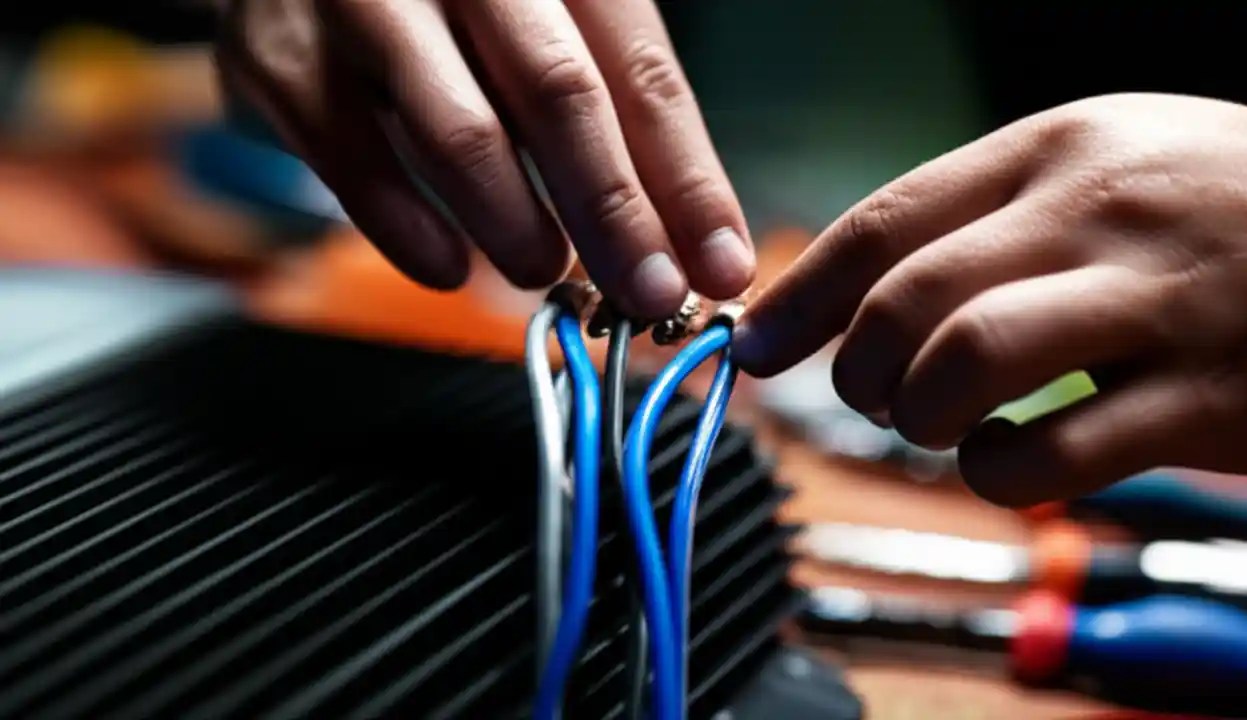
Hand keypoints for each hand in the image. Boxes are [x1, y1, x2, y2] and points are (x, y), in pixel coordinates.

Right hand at [215, 0, 752, 317]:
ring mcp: (363, 3)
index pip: (640, 73)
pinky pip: (355, 165)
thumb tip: (689, 236)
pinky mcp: (282, 58)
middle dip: (617, 217)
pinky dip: (411, 235)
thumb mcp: (550, 16)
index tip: (720, 265)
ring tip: (545, 272)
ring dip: (519, 228)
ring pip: (461, 135)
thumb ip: (613, 108)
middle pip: (560, 98)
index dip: (687, 181)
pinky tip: (451, 269)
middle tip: (650, 296)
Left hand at [736, 93, 1246, 505]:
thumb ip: (988, 215)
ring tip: (939, 423)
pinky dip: (999, 475)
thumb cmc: (1225, 210)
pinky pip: (1053, 455)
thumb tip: (857, 291)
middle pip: (907, 301)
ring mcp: (1158, 304)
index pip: (886, 224)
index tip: (756, 347)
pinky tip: (1009, 461)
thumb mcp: (1110, 163)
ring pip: (966, 364)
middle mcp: (1098, 214)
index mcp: (1058, 149)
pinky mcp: (1209, 399)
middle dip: (855, 369)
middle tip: (870, 393)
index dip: (800, 298)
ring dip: (919, 416)